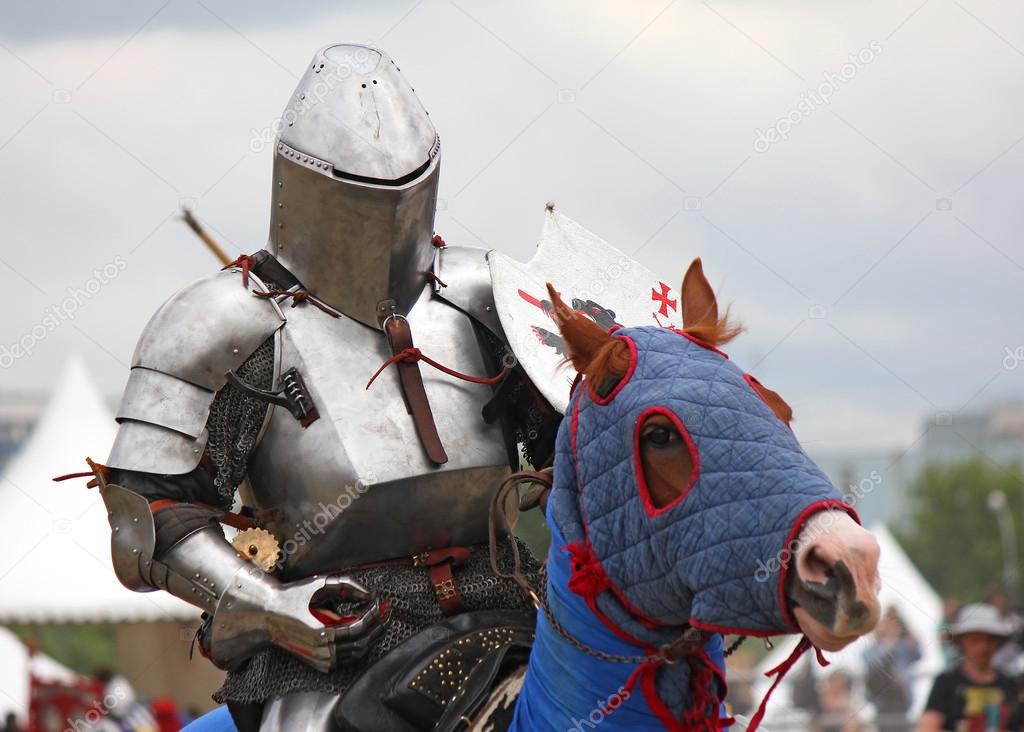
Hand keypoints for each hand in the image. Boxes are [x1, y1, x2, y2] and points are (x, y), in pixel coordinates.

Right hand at [211, 571, 388, 672]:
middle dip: (378, 626)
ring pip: (357, 653)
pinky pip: (348, 658)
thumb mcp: (319, 584)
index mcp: (321, 632)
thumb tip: (370, 595)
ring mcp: (322, 660)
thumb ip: (347, 585)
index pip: (358, 626)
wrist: (269, 617)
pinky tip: (366, 632)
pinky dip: (360, 646)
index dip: (373, 613)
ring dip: (372, 637)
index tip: (379, 602)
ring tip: (381, 621)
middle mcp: (322, 651)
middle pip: (362, 642)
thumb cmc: (294, 596)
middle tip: (387, 612)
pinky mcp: (321, 664)